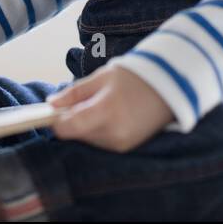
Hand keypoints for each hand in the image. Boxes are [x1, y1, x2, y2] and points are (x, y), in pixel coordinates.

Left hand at [46, 64, 175, 151]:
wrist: (172, 85)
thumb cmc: (135, 76)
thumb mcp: (101, 78)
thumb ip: (74, 93)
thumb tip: (51, 104)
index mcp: (104, 112)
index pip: (66, 128)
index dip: (56, 120)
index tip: (53, 110)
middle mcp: (112, 133)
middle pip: (76, 134)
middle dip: (73, 119)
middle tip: (84, 100)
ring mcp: (121, 143)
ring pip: (88, 139)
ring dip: (87, 125)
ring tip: (103, 104)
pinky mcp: (127, 147)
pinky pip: (102, 142)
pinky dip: (100, 130)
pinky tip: (112, 114)